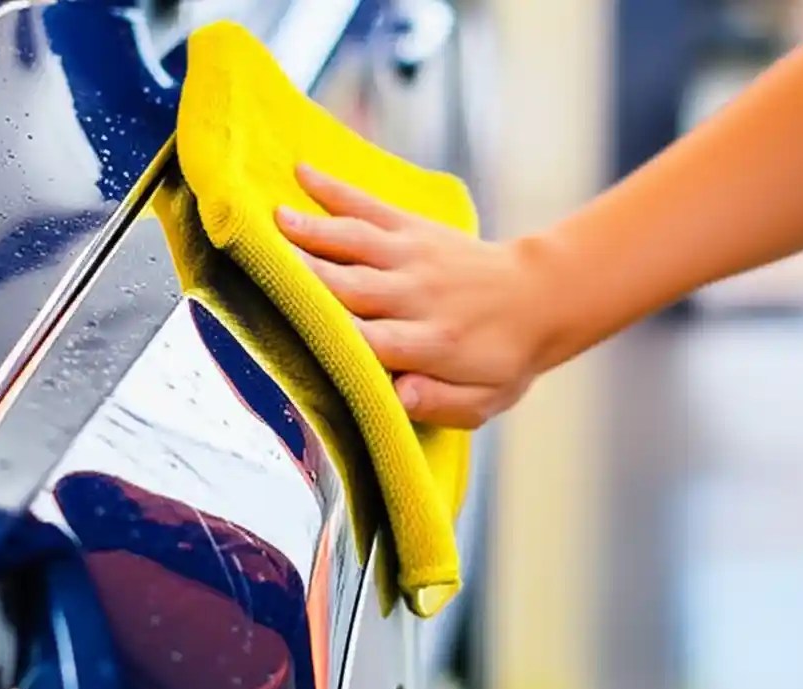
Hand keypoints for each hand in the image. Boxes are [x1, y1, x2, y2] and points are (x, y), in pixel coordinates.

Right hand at [274, 165, 559, 428]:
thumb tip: (398, 398)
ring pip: (356, 242)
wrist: (540, 296)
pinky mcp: (413, 228)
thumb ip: (440, 403)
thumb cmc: (502, 357)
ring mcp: (414, 257)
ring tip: (274, 219)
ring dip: (314, 230)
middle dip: (309, 277)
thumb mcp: (483, 400)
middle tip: (262, 265)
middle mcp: (417, 296)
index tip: (295, 329)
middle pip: (354, 287)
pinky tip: (302, 173)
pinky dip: (336, 189)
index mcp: (431, 343)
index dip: (335, 336)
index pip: (373, 341)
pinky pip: (370, 206)